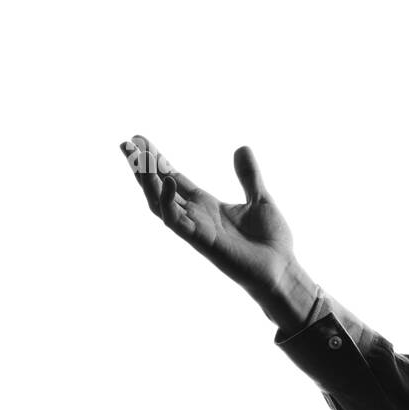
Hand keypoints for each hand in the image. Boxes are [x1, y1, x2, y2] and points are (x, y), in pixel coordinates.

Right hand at [119, 135, 315, 328]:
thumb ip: (248, 175)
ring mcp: (196, 228)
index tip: (140, 139)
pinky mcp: (201, 241)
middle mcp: (196, 215)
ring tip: (135, 158)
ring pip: (159, 203)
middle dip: (142, 167)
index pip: (174, 178)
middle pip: (159, 188)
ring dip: (146, 182)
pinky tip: (167, 181)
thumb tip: (242, 147)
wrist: (282, 270)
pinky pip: (175, 220)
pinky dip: (168, 201)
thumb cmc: (271, 241)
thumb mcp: (260, 199)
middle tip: (126, 143)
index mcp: (207, 205)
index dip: (157, 160)